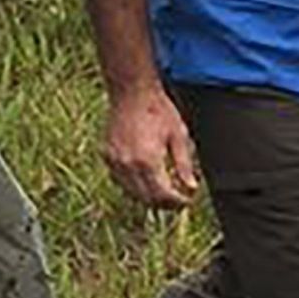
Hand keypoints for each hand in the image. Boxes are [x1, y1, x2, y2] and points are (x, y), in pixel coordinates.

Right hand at [103, 85, 200, 209]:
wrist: (131, 93)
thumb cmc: (157, 110)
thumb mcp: (178, 136)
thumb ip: (184, 164)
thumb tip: (191, 187)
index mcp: (148, 160)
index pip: (162, 195)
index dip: (177, 203)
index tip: (187, 201)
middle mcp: (128, 165)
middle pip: (146, 198)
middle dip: (164, 204)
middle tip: (177, 202)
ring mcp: (115, 162)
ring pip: (132, 193)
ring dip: (148, 197)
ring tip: (163, 193)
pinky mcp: (107, 156)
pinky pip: (121, 181)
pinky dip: (134, 186)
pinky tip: (146, 180)